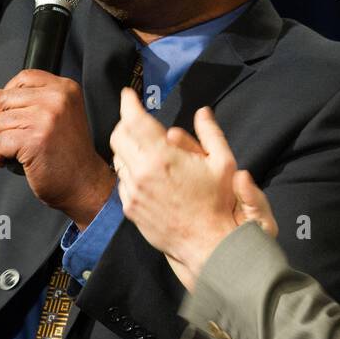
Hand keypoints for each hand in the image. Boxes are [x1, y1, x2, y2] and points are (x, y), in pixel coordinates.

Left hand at [0, 70, 114, 229]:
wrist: (84, 182)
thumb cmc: (70, 154)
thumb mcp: (55, 117)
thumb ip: (25, 102)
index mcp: (66, 89)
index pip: (25, 77)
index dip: (10, 92)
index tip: (12, 111)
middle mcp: (57, 99)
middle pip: (6, 99)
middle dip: (1, 121)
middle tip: (13, 138)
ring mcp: (46, 118)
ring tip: (13, 150)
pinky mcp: (34, 139)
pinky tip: (10, 160)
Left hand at [112, 88, 268, 280]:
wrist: (207, 244)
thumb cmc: (218, 203)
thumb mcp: (222, 163)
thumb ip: (210, 133)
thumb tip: (202, 112)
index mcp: (162, 156)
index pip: (133, 120)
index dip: (128, 102)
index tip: (129, 94)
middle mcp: (141, 172)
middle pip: (118, 136)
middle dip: (126, 123)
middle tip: (139, 119)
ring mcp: (132, 192)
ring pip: (117, 158)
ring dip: (127, 146)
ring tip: (147, 147)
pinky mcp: (130, 208)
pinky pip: (122, 180)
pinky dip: (130, 169)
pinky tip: (149, 173)